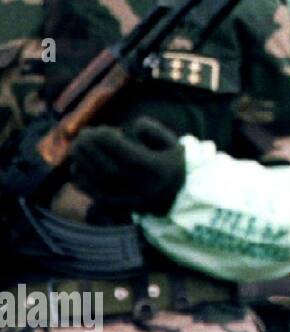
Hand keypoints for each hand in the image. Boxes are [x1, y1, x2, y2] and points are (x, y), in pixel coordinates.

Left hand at [68, 117, 185, 215]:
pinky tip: (77, 164)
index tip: (101, 129)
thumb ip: (154, 130)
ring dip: (82, 160)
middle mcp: (140, 186)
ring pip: (97, 180)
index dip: (108, 140)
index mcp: (155, 169)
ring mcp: (125, 197)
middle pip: (108, 167)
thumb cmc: (166, 162)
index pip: (126, 154)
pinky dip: (80, 177)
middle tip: (84, 133)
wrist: (170, 194)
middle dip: (91, 148)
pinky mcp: (113, 204)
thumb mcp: (170, 142)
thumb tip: (134, 127)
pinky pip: (91, 191)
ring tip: (77, 144)